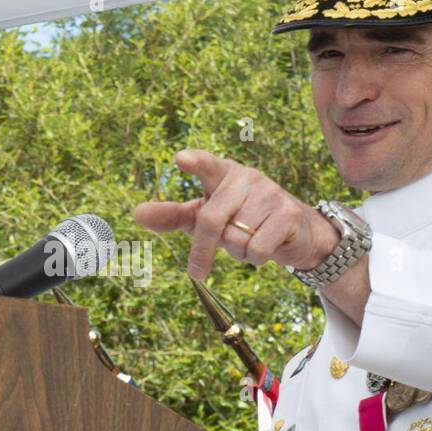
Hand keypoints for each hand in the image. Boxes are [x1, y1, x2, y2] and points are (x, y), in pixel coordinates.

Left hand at [134, 149, 335, 279]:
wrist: (295, 231)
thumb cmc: (239, 220)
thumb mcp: (204, 217)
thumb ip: (172, 216)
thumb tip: (136, 213)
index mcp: (222, 174)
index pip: (206, 164)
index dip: (195, 162)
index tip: (182, 159)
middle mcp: (246, 177)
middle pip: (211, 220)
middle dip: (202, 250)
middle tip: (197, 272)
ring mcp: (269, 193)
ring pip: (236, 239)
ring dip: (238, 252)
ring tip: (249, 241)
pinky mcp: (288, 213)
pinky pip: (257, 249)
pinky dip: (256, 257)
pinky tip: (267, 245)